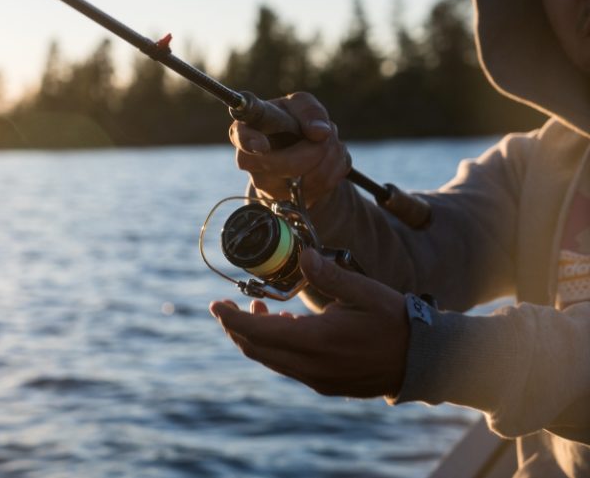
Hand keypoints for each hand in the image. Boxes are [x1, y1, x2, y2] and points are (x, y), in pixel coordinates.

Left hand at [209, 248, 408, 397]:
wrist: (422, 361)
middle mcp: (310, 365)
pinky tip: (286, 325)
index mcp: (315, 341)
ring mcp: (316, 378)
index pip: (257, 333)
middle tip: (228, 306)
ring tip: (260, 308)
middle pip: (256, 349)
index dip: (231, 320)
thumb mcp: (365, 292)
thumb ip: (330, 275)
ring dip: (256, 336)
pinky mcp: (324, 383)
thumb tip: (302, 254)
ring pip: (270, 359)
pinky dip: (276, 346)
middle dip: (236, 327)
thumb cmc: (395, 323)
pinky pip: (287, 366)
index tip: (216, 306)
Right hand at [229, 92, 350, 206]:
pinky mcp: (289, 201)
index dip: (250, 142)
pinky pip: (324, 187)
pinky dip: (336, 168)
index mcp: (247, 130)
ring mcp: (269, 187)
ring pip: (312, 179)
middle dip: (317, 149)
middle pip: (287, 165)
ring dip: (331, 155)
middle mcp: (252, 162)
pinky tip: (328, 158)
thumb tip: (321, 132)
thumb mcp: (299, 104)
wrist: (296, 149)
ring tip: (327, 142)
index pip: (241, 137)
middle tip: (325, 134)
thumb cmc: (291, 121)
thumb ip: (309, 110)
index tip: (263, 145)